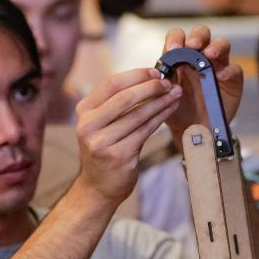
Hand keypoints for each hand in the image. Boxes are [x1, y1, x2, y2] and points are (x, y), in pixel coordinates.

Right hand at [74, 68, 182, 204]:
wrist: (97, 187)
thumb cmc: (104, 151)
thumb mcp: (100, 124)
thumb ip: (116, 104)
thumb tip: (148, 80)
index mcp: (83, 112)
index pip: (111, 85)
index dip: (136, 75)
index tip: (155, 71)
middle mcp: (89, 126)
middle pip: (124, 98)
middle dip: (150, 88)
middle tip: (168, 82)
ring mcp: (103, 142)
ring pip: (138, 115)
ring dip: (160, 102)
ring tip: (175, 94)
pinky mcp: (119, 155)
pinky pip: (145, 131)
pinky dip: (160, 118)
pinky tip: (169, 110)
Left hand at [161, 25, 242, 138]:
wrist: (192, 131)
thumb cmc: (177, 110)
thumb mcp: (164, 97)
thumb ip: (162, 82)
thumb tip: (162, 73)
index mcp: (180, 57)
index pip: (178, 37)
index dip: (176, 38)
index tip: (173, 48)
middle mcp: (199, 57)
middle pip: (202, 33)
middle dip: (197, 36)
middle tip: (192, 45)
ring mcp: (217, 66)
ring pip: (222, 45)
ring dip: (215, 46)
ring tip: (209, 55)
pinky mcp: (232, 79)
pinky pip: (234, 69)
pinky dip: (228, 70)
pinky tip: (220, 76)